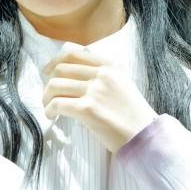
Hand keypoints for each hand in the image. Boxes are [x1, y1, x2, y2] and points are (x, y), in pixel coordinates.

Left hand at [42, 48, 157, 152]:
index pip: (73, 53)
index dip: (55, 61)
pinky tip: (52, 116)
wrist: (144, 135)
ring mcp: (95, 90)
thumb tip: (70, 71)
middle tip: (49, 96)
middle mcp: (102, 74)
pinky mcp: (88, 109)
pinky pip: (57, 104)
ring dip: (46, 97)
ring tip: (49, 107)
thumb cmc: (132, 114)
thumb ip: (101, 73)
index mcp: (110, 65)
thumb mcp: (121, 83)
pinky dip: (49, 110)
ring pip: (55, 85)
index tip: (48, 72)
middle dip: (49, 83)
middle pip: (61, 69)